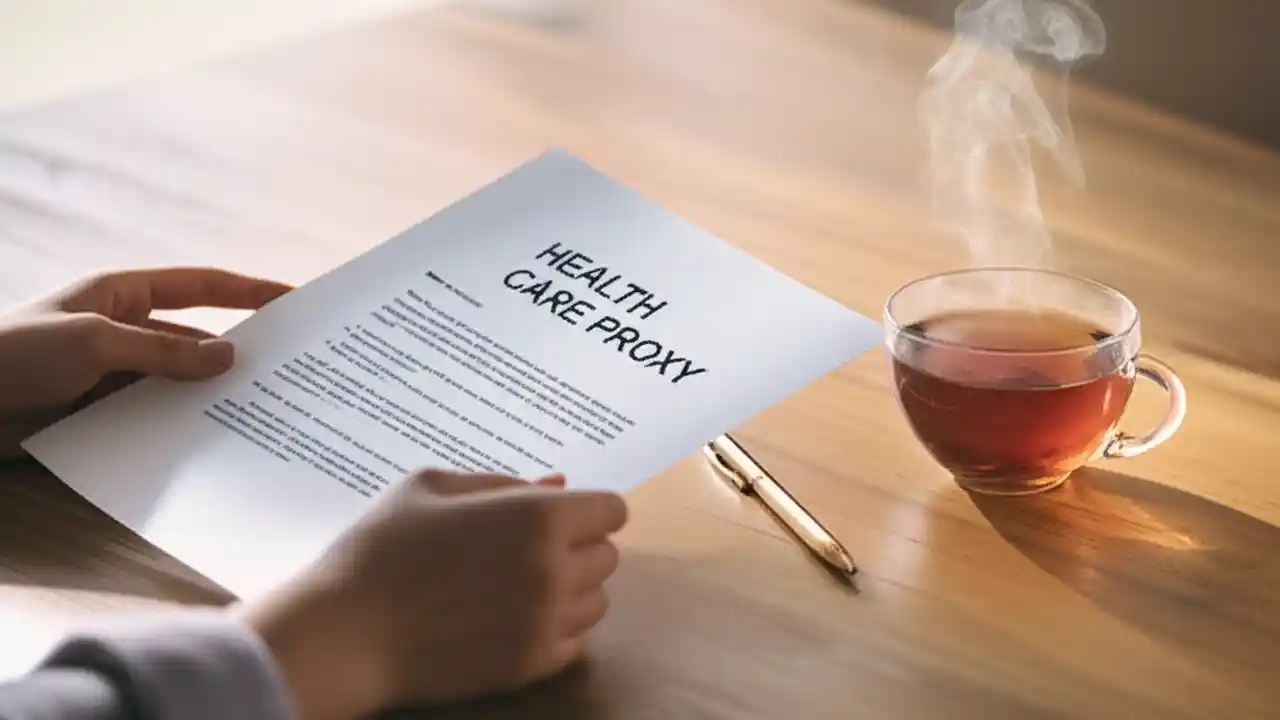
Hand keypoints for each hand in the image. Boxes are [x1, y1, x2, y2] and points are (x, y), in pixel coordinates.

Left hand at [0, 268, 290, 454]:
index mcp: (122, 293)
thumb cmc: (16, 356)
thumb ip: (165, 352)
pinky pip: (153, 412)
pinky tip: (211, 440)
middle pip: (195, 337)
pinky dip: (180, 423)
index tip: (296, 300)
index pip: (202, 286)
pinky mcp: (99, 409)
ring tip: (261, 411)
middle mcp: (122, 328)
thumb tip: (228, 357)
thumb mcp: (96, 343)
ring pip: (177, 380)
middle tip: (291, 369)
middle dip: (239, 350)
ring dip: (210, 394)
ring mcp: (112, 371)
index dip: (250, 291)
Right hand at [238, 470, 627, 719]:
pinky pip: (576, 642)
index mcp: (537, 517)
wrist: (345, 632)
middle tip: (525, 549)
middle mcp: (554, 571)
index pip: (611, 509)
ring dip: (571, 590)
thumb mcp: (432, 487)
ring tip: (517, 586)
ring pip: (597, 600)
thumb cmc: (382, 548)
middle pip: (607, 555)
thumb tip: (557, 484)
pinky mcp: (531, 666)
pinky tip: (513, 618)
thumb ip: (502, 483)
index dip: (585, 508)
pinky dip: (556, 629)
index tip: (557, 515)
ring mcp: (547, 623)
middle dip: (577, 547)